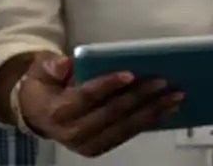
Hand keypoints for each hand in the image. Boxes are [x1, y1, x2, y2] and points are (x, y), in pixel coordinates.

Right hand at [17, 53, 183, 157]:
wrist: (37, 115)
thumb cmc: (45, 87)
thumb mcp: (40, 71)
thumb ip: (50, 66)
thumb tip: (64, 63)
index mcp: (58, 110)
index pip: (87, 96)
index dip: (109, 85)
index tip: (131, 74)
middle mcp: (73, 132)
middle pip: (112, 112)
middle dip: (140, 97)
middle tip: (163, 81)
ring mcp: (88, 144)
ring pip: (125, 127)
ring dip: (152, 111)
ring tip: (174, 96)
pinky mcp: (99, 148)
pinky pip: (128, 134)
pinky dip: (148, 121)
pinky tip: (166, 109)